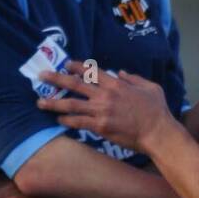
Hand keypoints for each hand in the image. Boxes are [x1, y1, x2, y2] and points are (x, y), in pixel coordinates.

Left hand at [36, 60, 169, 149]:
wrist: (158, 132)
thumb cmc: (157, 111)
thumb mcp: (150, 87)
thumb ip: (134, 78)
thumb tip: (121, 72)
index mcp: (116, 84)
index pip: (91, 71)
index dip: (76, 66)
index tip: (65, 64)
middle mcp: (106, 95)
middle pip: (75, 84)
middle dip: (56, 79)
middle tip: (42, 75)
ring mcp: (102, 111)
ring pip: (72, 104)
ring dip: (54, 102)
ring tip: (40, 102)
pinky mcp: (100, 127)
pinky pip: (79, 122)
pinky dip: (67, 120)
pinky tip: (58, 119)